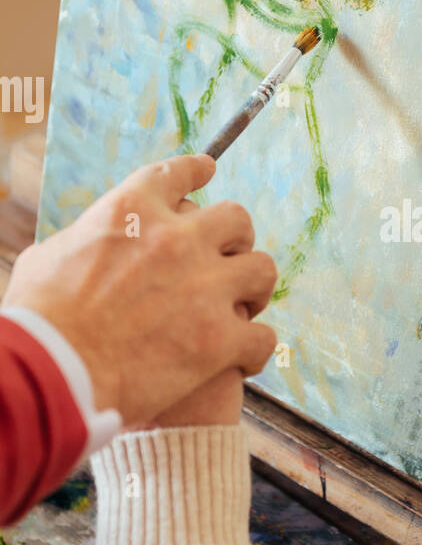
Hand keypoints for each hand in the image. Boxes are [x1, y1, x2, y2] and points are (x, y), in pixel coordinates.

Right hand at [3, 155, 277, 426]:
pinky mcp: (219, 339)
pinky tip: (242, 360)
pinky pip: (260, 337)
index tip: (207, 169)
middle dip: (236, 239)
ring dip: (255, 288)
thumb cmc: (36, 322)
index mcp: (131, 211)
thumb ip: (79, 243)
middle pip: (235, 219)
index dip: (195, 170)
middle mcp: (177, 239)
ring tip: (247, 306)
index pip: (174, 175)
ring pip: (262, 270)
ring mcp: (204, 287)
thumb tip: (83, 245)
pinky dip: (254, 350)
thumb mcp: (46, 260)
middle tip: (229, 259)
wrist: (52, 376)